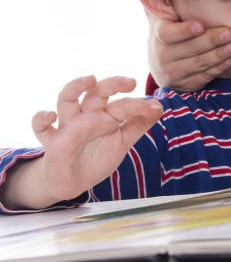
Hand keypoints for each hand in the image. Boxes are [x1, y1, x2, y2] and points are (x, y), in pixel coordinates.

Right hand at [0, 76, 162, 209]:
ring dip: (76, 87)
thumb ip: (138, 125)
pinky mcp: (53, 141)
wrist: (74, 182)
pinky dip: (41, 119)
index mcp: (105, 114)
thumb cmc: (98, 156)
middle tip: (129, 81)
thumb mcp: (122, 142)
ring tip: (89, 79)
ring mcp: (68, 126)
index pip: (122, 104)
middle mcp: (87, 115)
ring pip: (67, 99)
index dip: (139, 105)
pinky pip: (40, 128)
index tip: (155, 108)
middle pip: (96, 92)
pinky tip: (50, 116)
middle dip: (112, 83)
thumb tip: (159, 106)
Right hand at [148, 15, 230, 91]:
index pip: (168, 34)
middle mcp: (162, 56)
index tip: (201, 25)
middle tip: (229, 34)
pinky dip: (218, 69)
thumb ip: (166, 0)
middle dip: (211, 41)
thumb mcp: (167, 16)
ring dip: (218, 56)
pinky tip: (230, 61)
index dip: (184, 30)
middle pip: (189, 49)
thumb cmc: (173, 31)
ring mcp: (172, 73)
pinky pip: (203, 77)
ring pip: (198, 64)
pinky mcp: (185, 85)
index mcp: (158, 35)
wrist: (163, 61)